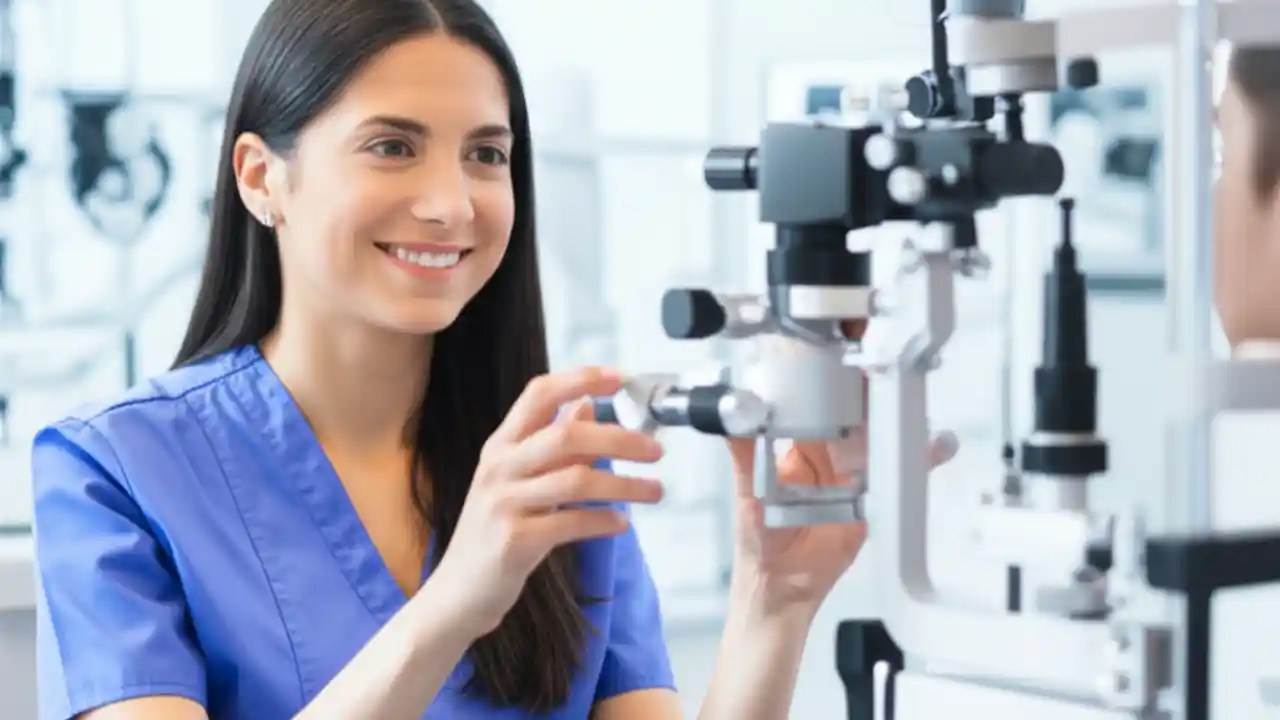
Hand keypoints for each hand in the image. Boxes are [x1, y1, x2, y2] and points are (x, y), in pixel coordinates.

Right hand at [427, 367, 665, 639]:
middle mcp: (499, 468)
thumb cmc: (494, 533)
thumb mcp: (518, 481)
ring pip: (576, 480)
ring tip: (655, 491)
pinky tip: (622, 524)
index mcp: (500, 445)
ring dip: (624, 486)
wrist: (457, 593)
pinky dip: (603, 522)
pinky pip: (570, 523)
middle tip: (655, 450)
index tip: (618, 378)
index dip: (580, 379)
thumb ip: (553, 446)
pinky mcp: (514, 542)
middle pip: (566, 435)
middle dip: (619, 439)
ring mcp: (503, 504)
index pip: (538, 395)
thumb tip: (588, 406)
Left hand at [725, 381, 957, 617]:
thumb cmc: (756, 542)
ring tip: (911, 407)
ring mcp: (849, 485)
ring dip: (894, 428)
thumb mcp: (747, 490)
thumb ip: (743, 451)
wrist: (779, 590)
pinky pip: (890, 483)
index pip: (816, 412)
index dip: (831, 391)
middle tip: (886, 376)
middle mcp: (825, 465)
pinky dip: (911, 466)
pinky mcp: (868, 508)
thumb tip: (728, 414)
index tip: (845, 369)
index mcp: (796, 453)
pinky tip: (929, 450)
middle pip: (852, 425)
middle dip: (869, 403)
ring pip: (876, 448)